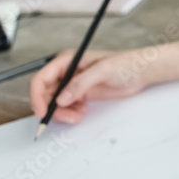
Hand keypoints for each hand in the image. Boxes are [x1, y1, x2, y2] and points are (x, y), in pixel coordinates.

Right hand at [29, 49, 148, 123]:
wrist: (141, 72)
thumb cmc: (125, 64)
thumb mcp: (103, 71)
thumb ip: (81, 83)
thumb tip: (61, 98)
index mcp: (67, 61)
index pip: (41, 79)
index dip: (37, 96)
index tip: (43, 112)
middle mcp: (67, 72)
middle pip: (45, 94)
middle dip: (52, 109)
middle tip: (68, 117)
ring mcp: (73, 84)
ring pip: (54, 103)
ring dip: (62, 113)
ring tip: (78, 115)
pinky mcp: (80, 94)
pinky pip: (66, 107)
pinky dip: (70, 113)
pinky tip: (82, 111)